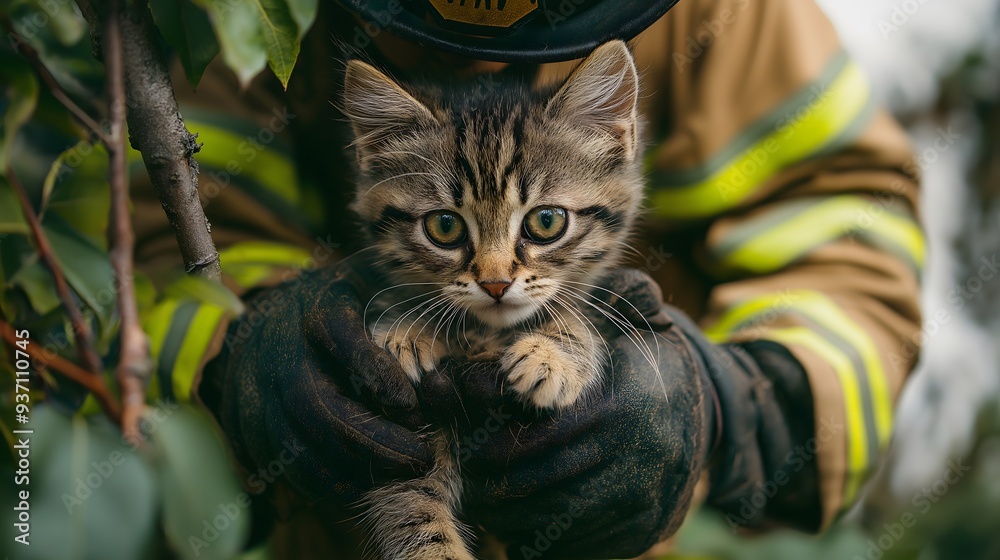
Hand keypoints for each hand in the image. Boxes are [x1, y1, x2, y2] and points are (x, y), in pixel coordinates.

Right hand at [198, 256, 433, 505]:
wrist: (270, 319)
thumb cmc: (347, 303)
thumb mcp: (379, 282)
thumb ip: (416, 295)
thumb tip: (475, 309)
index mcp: (317, 306)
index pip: (337, 334)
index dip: (371, 370)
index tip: (411, 403)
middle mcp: (281, 346)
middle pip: (313, 399)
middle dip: (368, 436)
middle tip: (421, 459)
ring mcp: (257, 386)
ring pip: (290, 438)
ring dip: (345, 467)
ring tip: (396, 478)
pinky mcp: (247, 421)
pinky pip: (275, 460)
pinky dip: (315, 480)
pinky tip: (357, 486)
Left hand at [419, 269, 717, 558]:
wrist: (711, 417)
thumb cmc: (653, 365)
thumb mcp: (641, 326)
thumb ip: (626, 300)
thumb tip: (636, 286)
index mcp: (623, 407)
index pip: (544, 437)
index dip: (499, 447)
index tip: (471, 449)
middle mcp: (637, 458)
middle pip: (545, 484)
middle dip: (497, 487)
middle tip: (467, 482)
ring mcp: (643, 500)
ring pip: (559, 521)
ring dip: (514, 518)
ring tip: (485, 504)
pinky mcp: (644, 530)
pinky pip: (585, 545)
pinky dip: (546, 541)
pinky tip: (520, 526)